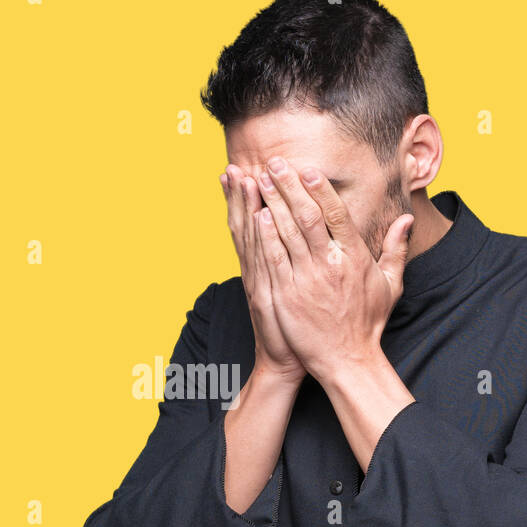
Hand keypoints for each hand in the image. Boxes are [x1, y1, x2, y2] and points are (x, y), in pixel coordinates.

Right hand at [221, 165, 304, 382]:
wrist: (284, 360)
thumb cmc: (293, 325)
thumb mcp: (286, 289)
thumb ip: (289, 261)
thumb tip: (292, 236)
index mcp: (262, 266)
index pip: (250, 225)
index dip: (242, 200)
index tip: (239, 171)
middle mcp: (255, 271)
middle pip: (244, 226)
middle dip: (239, 196)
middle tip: (234, 167)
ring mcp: (259, 282)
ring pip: (251, 239)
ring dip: (246, 207)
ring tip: (243, 178)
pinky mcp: (267, 296)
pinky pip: (264, 262)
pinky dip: (260, 239)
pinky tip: (258, 216)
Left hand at [253, 157, 412, 383]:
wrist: (347, 359)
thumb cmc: (367, 324)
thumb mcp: (390, 285)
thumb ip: (396, 249)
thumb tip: (407, 219)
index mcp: (354, 258)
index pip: (336, 214)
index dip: (320, 189)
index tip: (306, 169)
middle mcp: (330, 264)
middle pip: (307, 216)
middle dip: (288, 186)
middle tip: (274, 163)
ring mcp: (306, 280)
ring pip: (287, 232)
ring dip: (271, 202)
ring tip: (258, 180)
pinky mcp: (287, 295)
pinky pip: (274, 259)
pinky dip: (265, 235)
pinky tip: (256, 215)